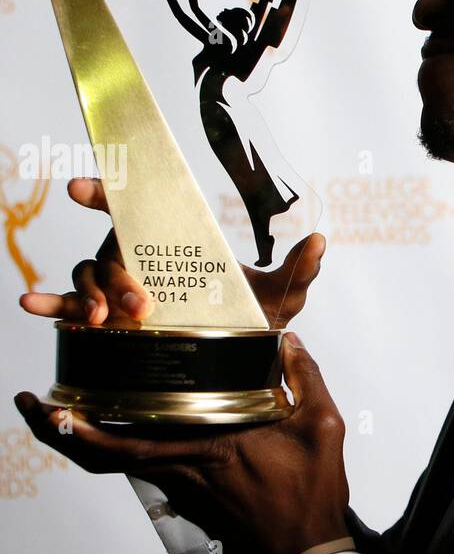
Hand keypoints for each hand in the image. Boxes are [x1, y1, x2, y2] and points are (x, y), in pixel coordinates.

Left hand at [14, 335, 349, 553]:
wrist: (304, 550)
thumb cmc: (312, 492)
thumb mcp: (322, 425)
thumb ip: (305, 376)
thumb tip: (285, 339)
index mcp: (206, 445)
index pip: (122, 441)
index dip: (75, 427)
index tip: (46, 404)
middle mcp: (183, 464)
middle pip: (101, 454)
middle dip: (58, 431)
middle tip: (31, 402)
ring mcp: (184, 480)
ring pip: (117, 461)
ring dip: (83, 438)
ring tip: (62, 405)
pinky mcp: (192, 489)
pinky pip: (141, 463)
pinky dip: (117, 444)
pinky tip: (120, 417)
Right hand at [18, 177, 324, 327]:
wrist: (233, 363)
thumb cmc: (249, 322)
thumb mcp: (277, 301)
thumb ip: (298, 273)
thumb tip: (320, 241)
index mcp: (171, 242)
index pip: (134, 208)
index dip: (105, 192)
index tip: (81, 189)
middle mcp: (137, 258)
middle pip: (110, 252)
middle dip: (117, 273)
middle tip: (142, 302)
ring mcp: (116, 289)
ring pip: (88, 281)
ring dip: (90, 296)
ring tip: (106, 320)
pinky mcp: (104, 320)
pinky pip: (68, 308)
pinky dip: (49, 304)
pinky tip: (33, 306)